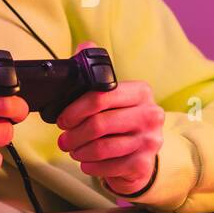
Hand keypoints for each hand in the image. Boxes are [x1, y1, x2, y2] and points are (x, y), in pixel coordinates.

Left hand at [55, 41, 163, 194]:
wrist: (142, 155)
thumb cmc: (120, 121)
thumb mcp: (112, 96)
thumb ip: (96, 72)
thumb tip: (85, 45)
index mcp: (141, 92)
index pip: (102, 96)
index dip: (75, 109)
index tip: (62, 119)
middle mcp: (150, 114)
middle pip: (99, 124)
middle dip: (73, 134)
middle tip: (63, 139)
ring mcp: (150, 141)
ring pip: (102, 148)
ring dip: (79, 150)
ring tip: (73, 150)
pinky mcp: (144, 164)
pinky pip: (108, 167)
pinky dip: (91, 166)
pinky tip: (86, 162)